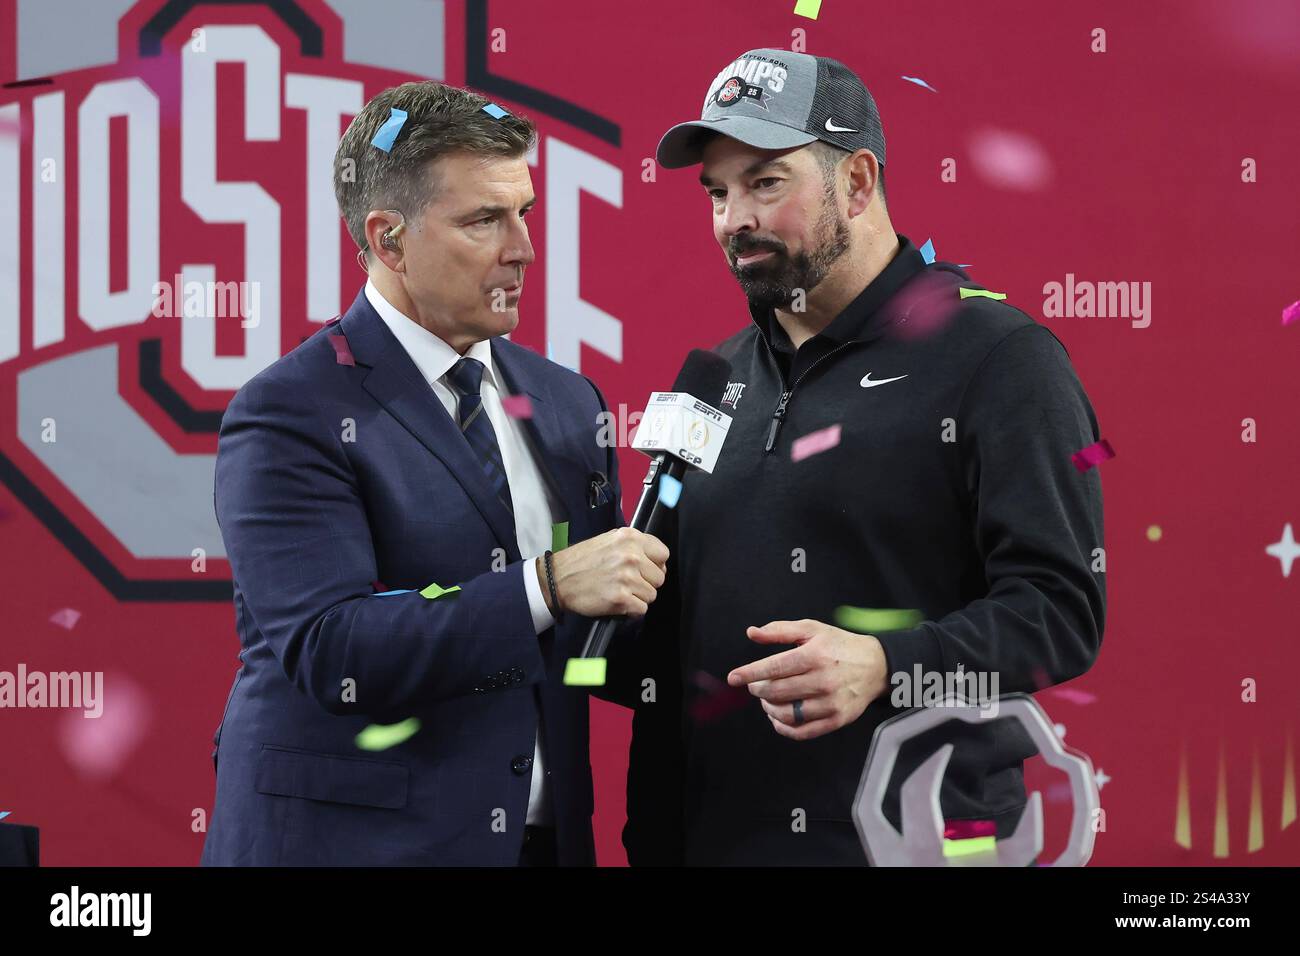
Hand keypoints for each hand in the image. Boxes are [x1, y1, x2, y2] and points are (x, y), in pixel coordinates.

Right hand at [538, 527, 668, 617]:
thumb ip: (633, 546)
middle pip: (659, 577)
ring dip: (638, 597)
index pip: (663, 554)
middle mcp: (631, 555)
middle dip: (646, 583)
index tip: (645, 570)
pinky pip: (641, 609)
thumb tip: (655, 561)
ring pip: (652, 595)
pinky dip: (631, 610)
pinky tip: (617, 602)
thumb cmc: (581, 561)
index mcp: (630, 538)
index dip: (655, 565)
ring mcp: (627, 577)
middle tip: (627, 583)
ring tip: (619, 591)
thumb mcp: (609, 540)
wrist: (557, 579)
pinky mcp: (621, 598)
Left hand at [726, 619, 887, 740]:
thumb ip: (779, 631)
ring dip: (768, 707)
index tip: (734, 678)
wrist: (877, 666)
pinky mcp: (837, 720)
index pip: (774, 667)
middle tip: (755, 686)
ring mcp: (831, 703)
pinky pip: (802, 731)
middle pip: (777, 691)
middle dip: (758, 689)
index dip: (750, 673)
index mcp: (815, 655)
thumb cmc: (839, 646)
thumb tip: (751, 633)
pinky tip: (777, 717)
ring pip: (787, 713)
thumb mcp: (812, 629)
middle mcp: (823, 680)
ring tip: (767, 699)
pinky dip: (783, 727)